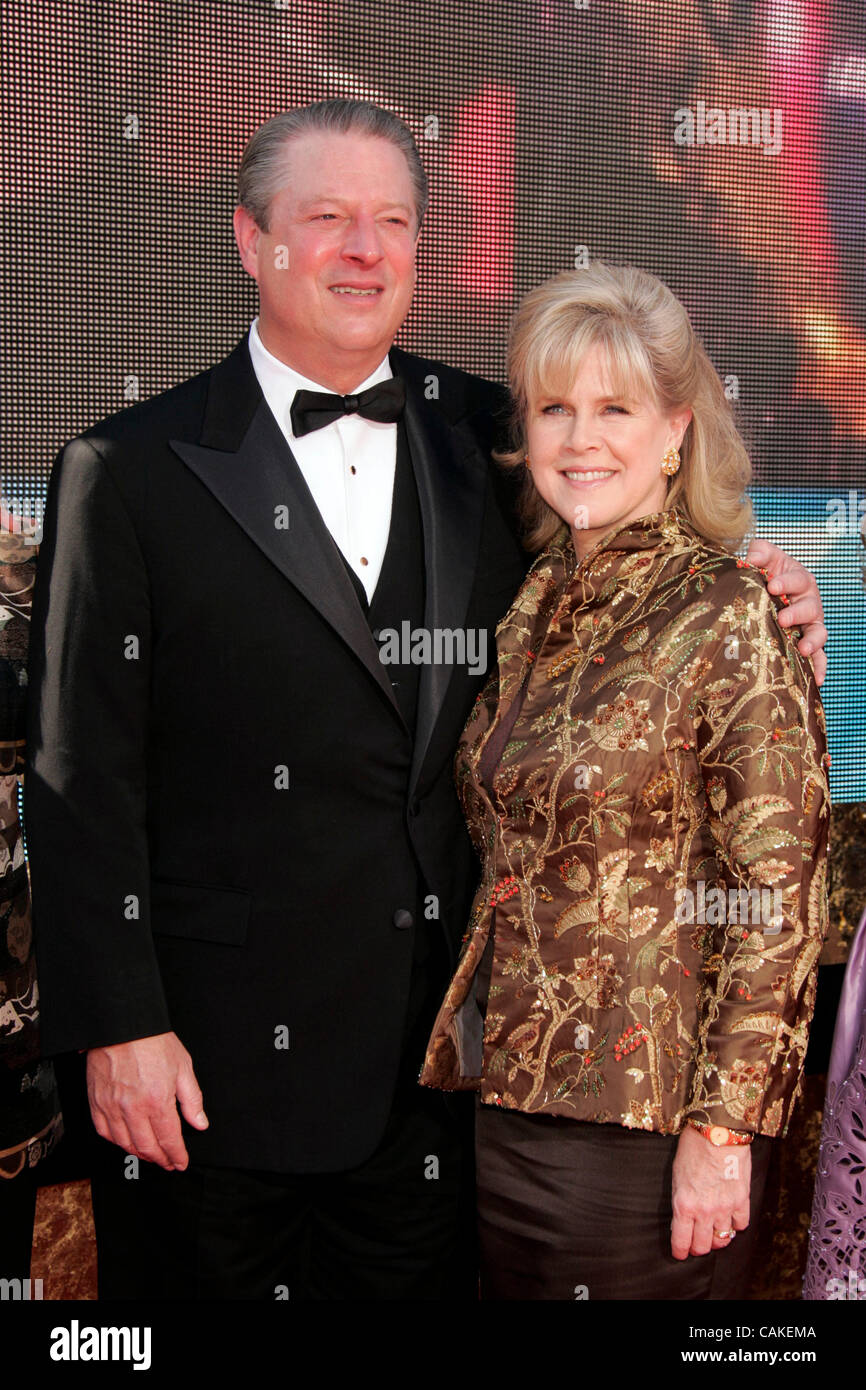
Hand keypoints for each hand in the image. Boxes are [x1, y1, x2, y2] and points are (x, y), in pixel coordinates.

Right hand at [87, 1031, 208, 1170]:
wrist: (121, 1025)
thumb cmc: (152, 1041)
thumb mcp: (183, 1067)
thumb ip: (192, 1100)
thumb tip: (200, 1123)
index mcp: (157, 1101)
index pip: (169, 1140)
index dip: (177, 1155)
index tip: (180, 1162)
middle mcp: (133, 1109)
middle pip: (147, 1147)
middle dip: (160, 1159)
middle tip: (168, 1162)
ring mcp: (112, 1107)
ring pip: (125, 1144)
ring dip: (139, 1154)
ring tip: (150, 1154)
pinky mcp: (97, 1103)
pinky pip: (105, 1132)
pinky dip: (117, 1142)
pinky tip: (126, 1141)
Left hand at [670, 1124, 751, 1258]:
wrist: (717, 1132)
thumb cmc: (692, 1148)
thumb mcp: (677, 1175)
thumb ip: (681, 1200)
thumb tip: (683, 1217)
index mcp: (684, 1205)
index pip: (681, 1241)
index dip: (680, 1251)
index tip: (680, 1253)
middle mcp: (705, 1211)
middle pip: (703, 1246)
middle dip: (698, 1248)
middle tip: (696, 1243)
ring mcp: (725, 1208)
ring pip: (723, 1240)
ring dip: (717, 1238)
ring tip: (714, 1232)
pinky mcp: (742, 1200)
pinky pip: (741, 1225)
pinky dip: (736, 1224)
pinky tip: (731, 1217)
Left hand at [745, 538, 826, 685]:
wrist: (762, 594)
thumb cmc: (765, 574)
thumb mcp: (763, 558)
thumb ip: (760, 551)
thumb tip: (753, 557)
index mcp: (798, 580)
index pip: (797, 579)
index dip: (787, 582)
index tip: (772, 585)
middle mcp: (808, 602)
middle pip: (810, 607)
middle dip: (797, 613)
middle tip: (782, 618)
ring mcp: (809, 625)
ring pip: (818, 633)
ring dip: (812, 641)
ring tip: (802, 649)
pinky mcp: (807, 644)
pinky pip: (818, 657)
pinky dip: (818, 668)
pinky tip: (816, 681)